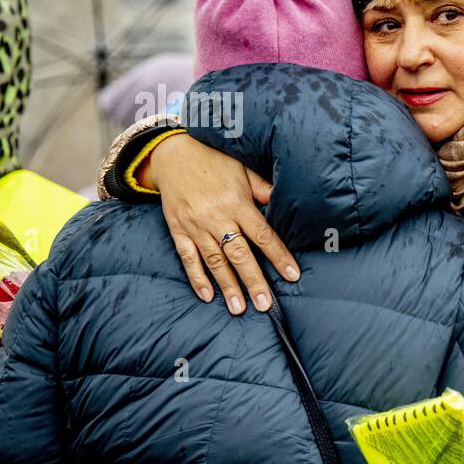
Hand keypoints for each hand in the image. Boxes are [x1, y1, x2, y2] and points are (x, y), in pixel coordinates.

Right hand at [147, 134, 299, 313]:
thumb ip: (263, 189)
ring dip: (228, 286)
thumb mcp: (243, 170)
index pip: (263, 235)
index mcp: (237, 203)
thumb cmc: (215, 162)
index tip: (292, 275)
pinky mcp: (178, 230)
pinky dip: (197, 278)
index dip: (278, 256)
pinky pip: (187, 258)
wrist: (172, 154)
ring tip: (239, 309)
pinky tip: (208, 296)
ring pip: (214, 261)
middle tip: (265, 304)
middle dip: (253, 281)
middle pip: (239, 254)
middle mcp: (216, 217)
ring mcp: (195, 226)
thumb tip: (286, 203)